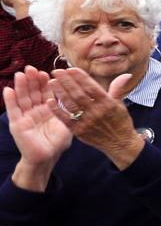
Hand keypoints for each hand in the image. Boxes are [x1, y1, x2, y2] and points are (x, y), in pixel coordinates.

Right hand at [3, 68, 72, 188]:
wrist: (47, 157)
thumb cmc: (58, 141)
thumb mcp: (69, 121)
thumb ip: (74, 108)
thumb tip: (87, 94)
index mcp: (48, 108)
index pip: (46, 92)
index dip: (46, 82)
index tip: (50, 71)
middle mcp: (35, 110)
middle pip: (33, 92)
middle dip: (32, 80)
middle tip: (32, 68)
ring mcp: (25, 116)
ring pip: (22, 98)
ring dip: (20, 86)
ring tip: (20, 74)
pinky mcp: (17, 124)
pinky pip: (13, 110)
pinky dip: (10, 100)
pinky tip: (7, 89)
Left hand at [47, 68, 140, 165]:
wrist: (120, 143)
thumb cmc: (120, 122)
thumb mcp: (121, 104)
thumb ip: (118, 89)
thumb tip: (126, 74)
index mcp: (108, 103)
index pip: (91, 87)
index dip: (80, 77)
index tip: (71, 69)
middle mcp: (97, 112)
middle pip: (79, 94)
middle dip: (67, 81)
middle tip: (56, 71)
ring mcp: (87, 122)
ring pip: (71, 104)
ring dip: (60, 92)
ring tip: (52, 82)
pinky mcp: (79, 131)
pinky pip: (66, 119)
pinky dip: (57, 110)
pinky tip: (50, 101)